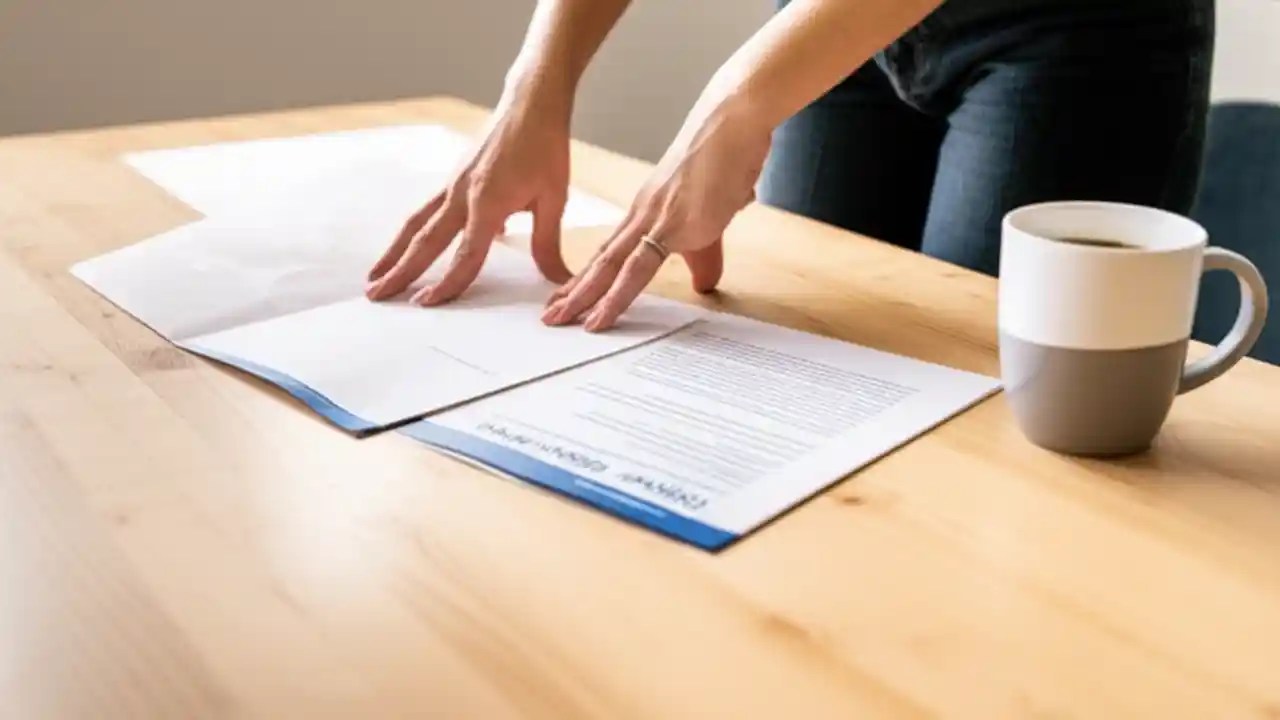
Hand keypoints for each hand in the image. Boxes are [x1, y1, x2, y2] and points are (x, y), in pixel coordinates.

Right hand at [366, 86, 573, 304]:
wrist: (531, 103)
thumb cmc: (545, 146)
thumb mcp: (554, 198)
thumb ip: (548, 244)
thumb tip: (559, 281)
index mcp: (488, 202)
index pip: (465, 254)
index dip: (447, 282)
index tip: (427, 304)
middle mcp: (462, 194)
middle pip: (425, 241)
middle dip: (400, 271)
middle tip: (376, 295)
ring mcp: (453, 184)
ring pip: (416, 224)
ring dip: (394, 252)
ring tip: (376, 275)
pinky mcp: (453, 178)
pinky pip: (426, 210)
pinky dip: (413, 232)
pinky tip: (409, 249)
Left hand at [540, 98, 769, 330]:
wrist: (734, 124)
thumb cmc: (726, 159)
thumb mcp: (714, 218)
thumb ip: (703, 254)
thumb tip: (703, 283)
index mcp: (647, 211)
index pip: (611, 252)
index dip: (589, 277)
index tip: (569, 297)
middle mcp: (642, 215)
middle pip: (600, 261)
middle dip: (574, 291)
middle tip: (550, 317)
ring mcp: (653, 218)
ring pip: (609, 266)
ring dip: (584, 297)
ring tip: (561, 320)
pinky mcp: (672, 224)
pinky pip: (637, 268)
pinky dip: (617, 295)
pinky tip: (602, 314)